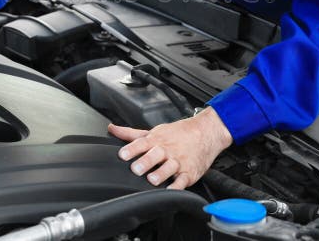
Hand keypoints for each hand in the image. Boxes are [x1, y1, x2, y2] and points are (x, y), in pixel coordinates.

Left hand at [108, 107, 232, 188]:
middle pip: (155, 155)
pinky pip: (183, 180)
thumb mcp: (154, 131)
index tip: (123, 154)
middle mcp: (167, 150)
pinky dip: (178, 186)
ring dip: (161, 174)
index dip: (131, 149)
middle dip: (145, 162)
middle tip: (136, 169)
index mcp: (156, 140)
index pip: (142, 143)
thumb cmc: (178, 133)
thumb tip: (112, 128)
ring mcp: (178, 161)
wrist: (206, 133)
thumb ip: (131, 134)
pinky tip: (172, 190)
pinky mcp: (189, 172)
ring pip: (169, 168)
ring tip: (152, 179)